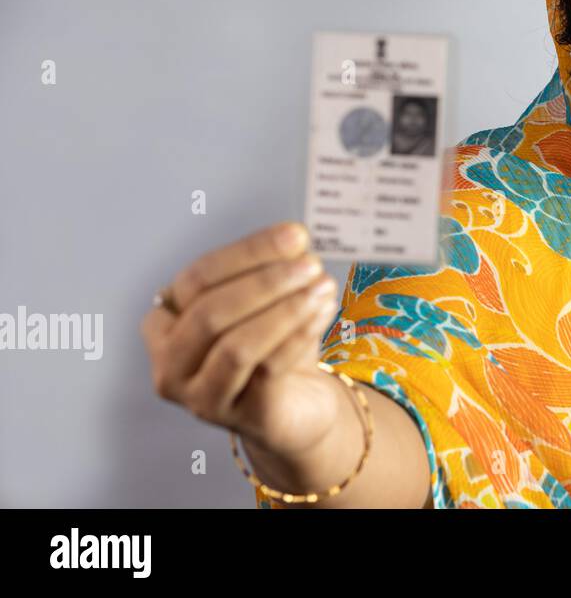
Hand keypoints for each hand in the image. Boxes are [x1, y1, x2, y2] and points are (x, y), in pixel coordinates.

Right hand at [140, 221, 344, 454]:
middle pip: (209, 311)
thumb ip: (272, 271)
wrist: (299, 406)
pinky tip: (323, 312)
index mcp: (165, 323)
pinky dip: (299, 334)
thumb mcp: (266, 303)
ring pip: (235, 346)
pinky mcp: (239, 417)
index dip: (248, 252)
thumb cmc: (274, 348)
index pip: (197, 277)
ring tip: (322, 286)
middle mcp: (170, 364)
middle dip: (265, 282)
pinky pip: (267, 370)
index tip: (295, 235)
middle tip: (310, 263)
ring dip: (285, 309)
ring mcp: (200, 398)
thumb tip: (295, 241)